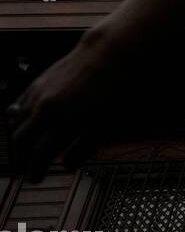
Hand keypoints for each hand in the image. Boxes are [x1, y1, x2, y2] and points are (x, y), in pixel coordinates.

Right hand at [6, 31, 132, 183]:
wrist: (113, 53)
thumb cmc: (119, 91)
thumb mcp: (109, 126)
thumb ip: (86, 147)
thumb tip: (68, 164)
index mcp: (63, 123)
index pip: (39, 155)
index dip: (36, 170)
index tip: (37, 178)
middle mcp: (45, 109)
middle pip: (23, 140)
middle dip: (26, 155)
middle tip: (32, 164)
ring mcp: (39, 93)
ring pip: (18, 122)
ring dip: (24, 135)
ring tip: (32, 144)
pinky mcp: (39, 81)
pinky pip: (21, 104)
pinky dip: (23, 116)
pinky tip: (31, 120)